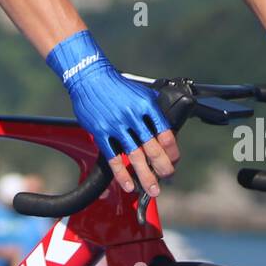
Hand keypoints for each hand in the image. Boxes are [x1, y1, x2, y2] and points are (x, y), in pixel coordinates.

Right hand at [47, 30, 179, 194]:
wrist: (90, 77)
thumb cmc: (116, 85)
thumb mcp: (141, 92)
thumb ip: (153, 110)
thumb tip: (166, 128)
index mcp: (146, 106)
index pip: (165, 133)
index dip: (172, 150)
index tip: (175, 160)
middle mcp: (133, 116)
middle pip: (153, 148)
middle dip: (163, 167)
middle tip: (169, 177)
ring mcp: (116, 125)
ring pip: (135, 156)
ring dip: (146, 176)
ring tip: (153, 189)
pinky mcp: (101, 132)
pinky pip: (113, 157)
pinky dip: (121, 173)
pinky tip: (128, 185)